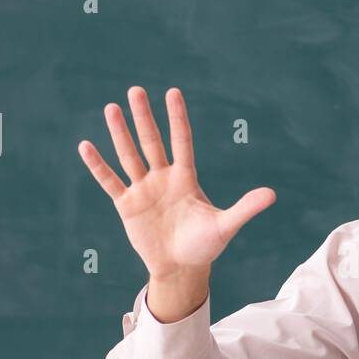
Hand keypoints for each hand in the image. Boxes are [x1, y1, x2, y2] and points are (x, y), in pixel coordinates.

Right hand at [78, 86, 275, 320]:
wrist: (181, 268)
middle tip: (136, 90)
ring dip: (120, 133)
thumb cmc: (205, 245)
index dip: (177, 118)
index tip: (173, 92)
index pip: (181, 141)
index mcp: (186, 178)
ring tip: (112, 108)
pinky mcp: (126, 206)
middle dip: (144, 117)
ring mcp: (143, 190)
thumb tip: (272, 195)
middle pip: (152, 142)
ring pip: (129, 156)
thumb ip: (245, 208)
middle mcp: (163, 178)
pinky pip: (110, 181)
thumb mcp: (226, 225)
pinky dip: (98, 166)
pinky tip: (86, 146)